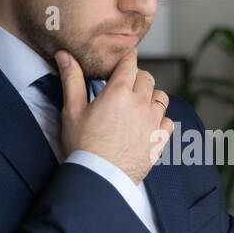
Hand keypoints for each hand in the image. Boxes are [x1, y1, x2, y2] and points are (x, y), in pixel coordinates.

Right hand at [55, 48, 173, 185]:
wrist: (99, 178)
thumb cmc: (83, 146)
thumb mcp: (72, 110)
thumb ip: (72, 79)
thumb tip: (64, 55)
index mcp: (119, 92)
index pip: (129, 62)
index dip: (125, 59)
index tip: (121, 62)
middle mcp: (141, 103)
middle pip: (147, 78)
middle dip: (136, 77)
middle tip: (124, 86)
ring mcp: (153, 122)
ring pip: (161, 97)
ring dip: (150, 97)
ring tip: (137, 105)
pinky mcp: (159, 140)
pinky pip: (168, 121)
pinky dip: (160, 120)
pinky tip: (147, 124)